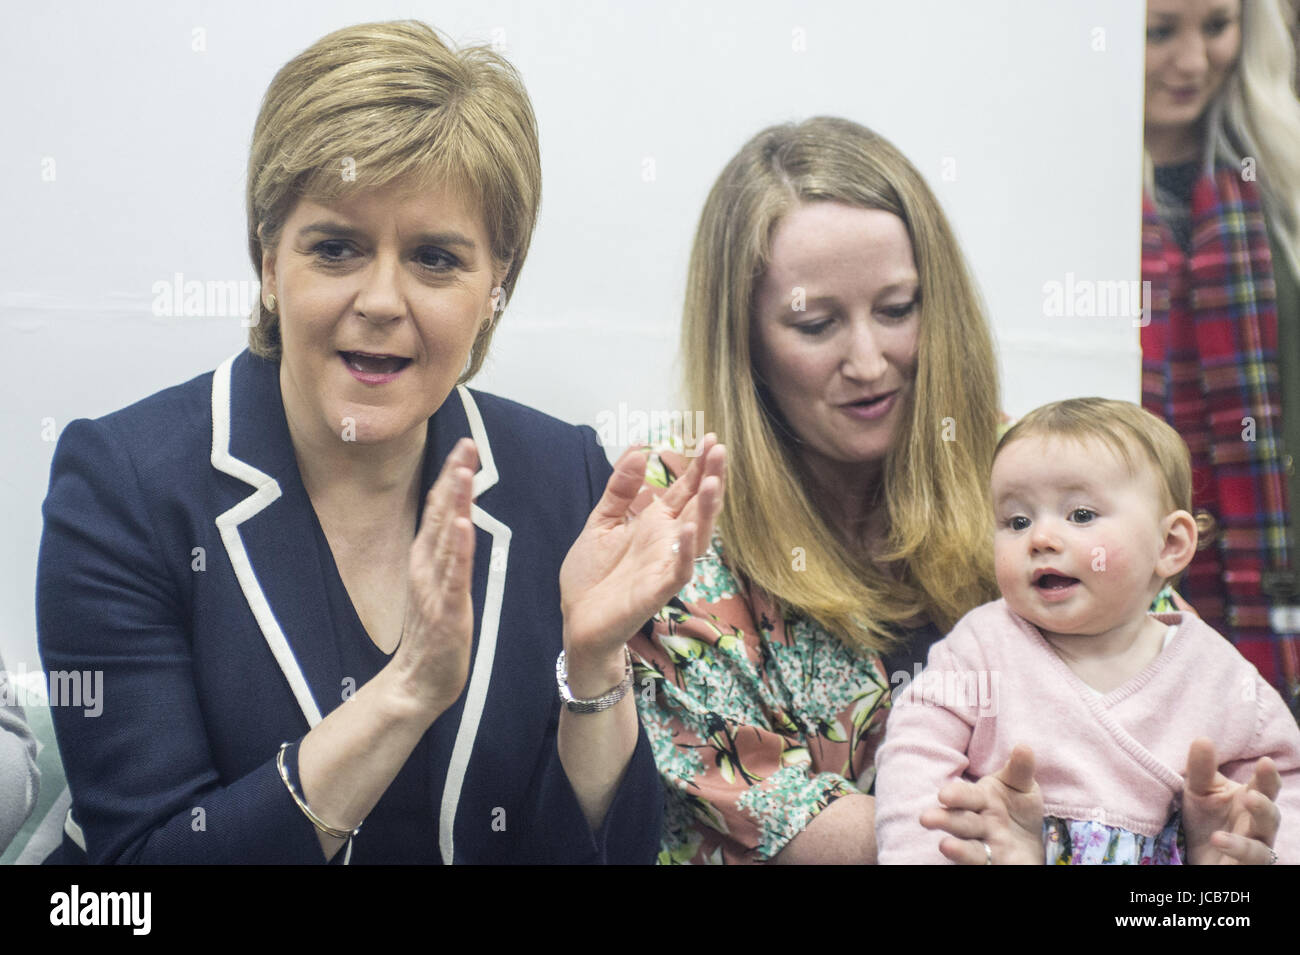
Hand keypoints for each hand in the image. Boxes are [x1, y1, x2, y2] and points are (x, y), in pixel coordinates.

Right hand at [391, 437, 477, 717]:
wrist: (416, 681)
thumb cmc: (431, 632)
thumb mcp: (436, 581)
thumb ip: (444, 549)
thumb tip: (453, 515)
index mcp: (426, 558)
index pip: (438, 508)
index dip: (451, 475)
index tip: (464, 445)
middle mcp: (427, 567)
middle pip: (440, 514)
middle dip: (454, 477)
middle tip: (466, 444)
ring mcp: (435, 588)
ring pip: (447, 539)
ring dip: (455, 504)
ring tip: (463, 473)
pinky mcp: (448, 611)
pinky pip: (454, 576)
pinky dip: (458, 550)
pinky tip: (463, 526)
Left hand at [559, 436, 724, 677]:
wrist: (577, 620)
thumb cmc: (592, 575)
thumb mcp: (601, 522)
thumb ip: (620, 489)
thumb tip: (638, 448)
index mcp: (655, 523)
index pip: (684, 490)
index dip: (697, 466)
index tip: (710, 438)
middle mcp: (667, 542)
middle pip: (697, 507)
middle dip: (710, 479)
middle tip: (719, 450)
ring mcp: (665, 566)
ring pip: (697, 537)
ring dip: (705, 511)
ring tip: (712, 483)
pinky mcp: (657, 591)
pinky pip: (679, 572)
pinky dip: (685, 552)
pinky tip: (687, 530)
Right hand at [920, 744, 1044, 864]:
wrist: (1029, 842)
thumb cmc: (1018, 808)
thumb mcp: (1021, 786)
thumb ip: (1020, 769)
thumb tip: (1024, 747)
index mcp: (982, 799)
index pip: (966, 796)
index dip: (956, 796)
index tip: (944, 796)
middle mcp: (979, 823)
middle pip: (961, 822)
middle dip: (945, 820)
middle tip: (926, 819)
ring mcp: (986, 846)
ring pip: (969, 848)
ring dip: (956, 848)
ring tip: (944, 846)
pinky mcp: (995, 864)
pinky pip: (983, 865)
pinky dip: (972, 861)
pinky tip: (969, 860)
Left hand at [1182, 737, 1280, 864]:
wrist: (1195, 852)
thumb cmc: (1204, 816)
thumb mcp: (1198, 790)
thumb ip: (1200, 768)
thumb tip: (1202, 739)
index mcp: (1251, 799)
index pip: (1266, 787)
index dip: (1268, 776)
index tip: (1265, 761)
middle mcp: (1258, 825)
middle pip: (1270, 816)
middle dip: (1264, 806)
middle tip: (1252, 795)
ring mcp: (1254, 848)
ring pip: (1262, 846)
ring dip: (1247, 842)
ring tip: (1228, 829)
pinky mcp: (1245, 867)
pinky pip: (1248, 863)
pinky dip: (1235, 851)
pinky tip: (1218, 839)